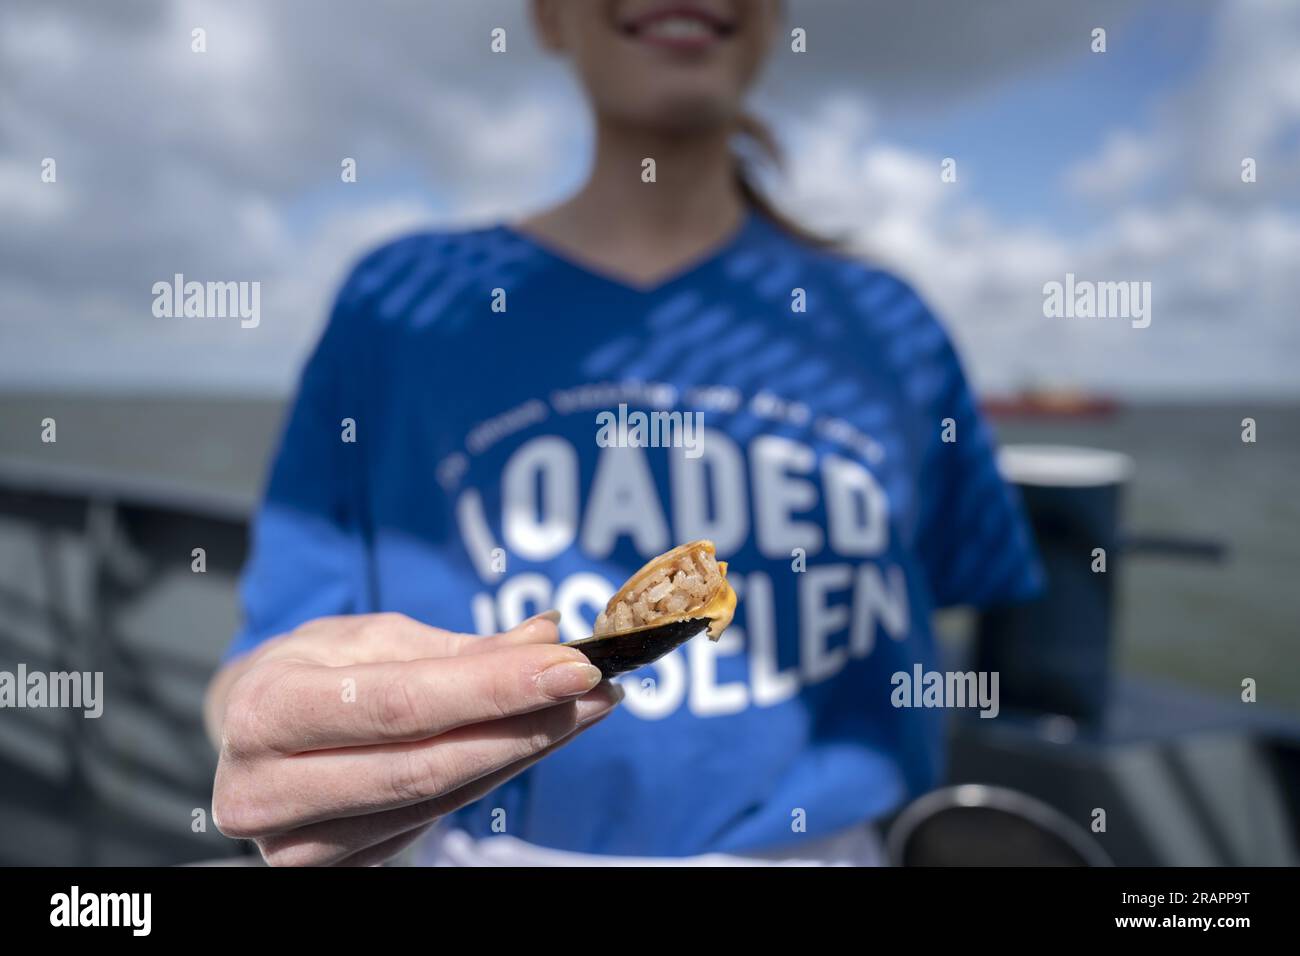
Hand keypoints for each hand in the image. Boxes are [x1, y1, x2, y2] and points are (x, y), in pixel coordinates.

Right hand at [206, 612, 618, 865]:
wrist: (253, 730)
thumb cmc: (313, 671)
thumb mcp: (372, 638)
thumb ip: (459, 648)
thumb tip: (547, 639)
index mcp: (265, 711)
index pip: (402, 706)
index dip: (496, 688)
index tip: (572, 666)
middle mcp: (267, 790)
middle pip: (426, 766)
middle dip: (525, 725)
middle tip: (596, 690)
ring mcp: (298, 844)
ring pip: (438, 801)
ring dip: (524, 751)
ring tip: (584, 708)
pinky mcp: (333, 870)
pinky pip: (433, 821)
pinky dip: (493, 778)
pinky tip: (535, 740)